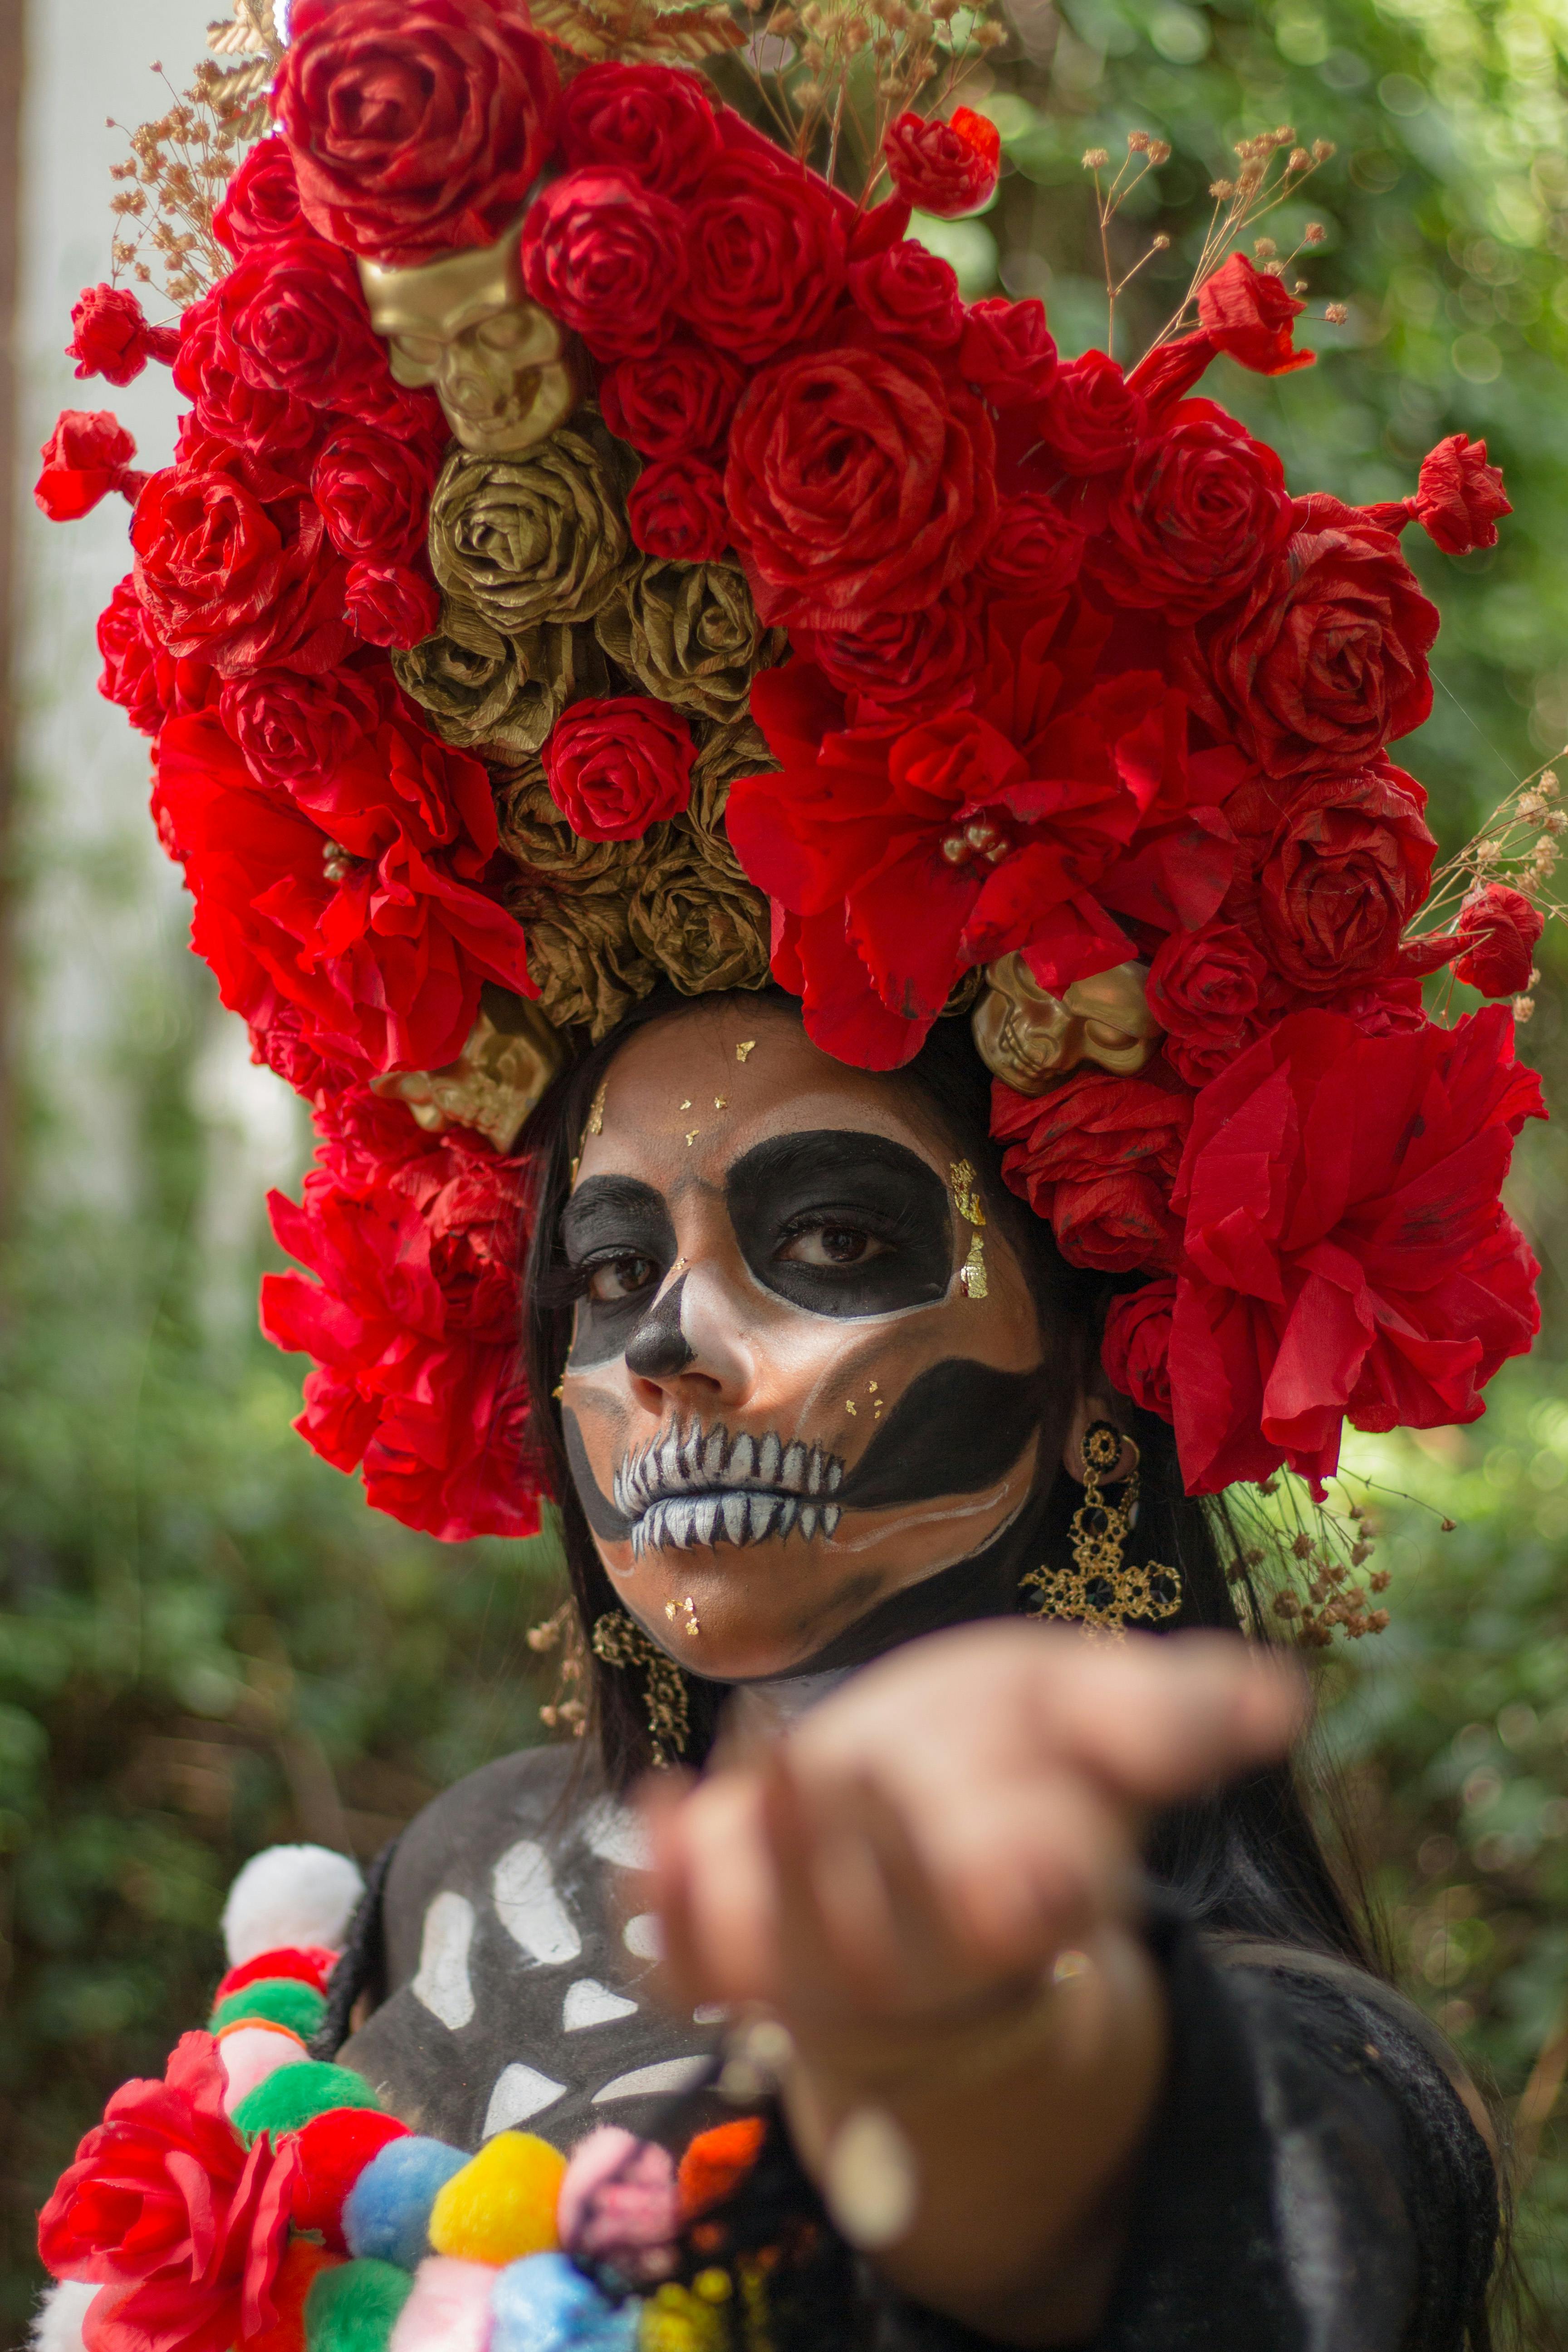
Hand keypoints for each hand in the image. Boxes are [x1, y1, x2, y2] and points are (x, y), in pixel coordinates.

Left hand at [642, 1620, 1305, 2034]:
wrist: (897, 1839)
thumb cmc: (1001, 1768)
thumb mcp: (1084, 1721)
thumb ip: (1168, 1713)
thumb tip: (1281, 1697)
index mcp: (1022, 1895)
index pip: (1033, 1903)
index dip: (1034, 1887)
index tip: (1043, 1864)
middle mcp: (918, 1951)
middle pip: (901, 1927)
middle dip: (875, 1855)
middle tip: (847, 1763)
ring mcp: (811, 1971)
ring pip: (790, 1947)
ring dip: (766, 1862)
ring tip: (754, 1763)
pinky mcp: (722, 1960)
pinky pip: (687, 1955)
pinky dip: (663, 1900)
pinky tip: (651, 1821)